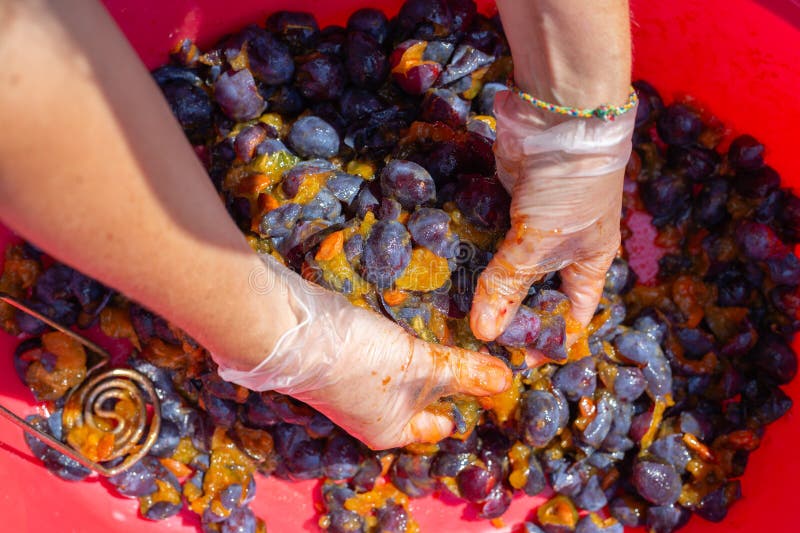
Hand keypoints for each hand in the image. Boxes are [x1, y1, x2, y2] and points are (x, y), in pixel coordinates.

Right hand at [214, 255, 511, 449]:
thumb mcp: (421, 366)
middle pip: (422, 398)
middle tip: (481, 349)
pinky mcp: (344, 358)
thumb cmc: (360, 362)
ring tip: (454, 330)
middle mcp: (373, 415)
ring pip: (404, 373)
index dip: (469, 403)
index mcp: (392, 431)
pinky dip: (402, 342)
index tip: (493, 378)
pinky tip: (413, 321)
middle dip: (450, 376)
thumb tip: (508, 380)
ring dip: (426, 355)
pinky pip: (385, 355)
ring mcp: (356, 387)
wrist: (290, 332)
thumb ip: (465, 373)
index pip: (440, 425)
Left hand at [470, 90, 636, 341]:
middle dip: (508, 313)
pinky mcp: (507, 203)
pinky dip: (471, 250)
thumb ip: (509, 285)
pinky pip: (488, 236)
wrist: (559, 118)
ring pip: (506, 264)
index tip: (516, 361)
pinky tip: (447, 268)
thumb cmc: (569, 188)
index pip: (572, 316)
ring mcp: (533, 224)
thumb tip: (483, 333)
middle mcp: (562, 249)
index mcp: (587, 265)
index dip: (548, 340)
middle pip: (533, 293)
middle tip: (473, 334)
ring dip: (484, 282)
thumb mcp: (541, 242)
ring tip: (452, 307)